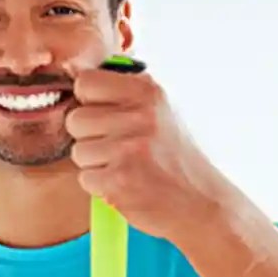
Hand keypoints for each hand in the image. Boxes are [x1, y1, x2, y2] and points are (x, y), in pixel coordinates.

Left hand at [67, 67, 227, 239]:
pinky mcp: (120, 179)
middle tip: (119, 149)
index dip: (89, 102)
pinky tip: (126, 185)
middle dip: (90, 137)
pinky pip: (85, 178)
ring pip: (79, 151)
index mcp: (147, 91)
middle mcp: (139, 116)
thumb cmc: (176, 158)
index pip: (85, 81)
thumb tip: (76, 73)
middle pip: (75, 119)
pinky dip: (101, 187)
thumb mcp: (161, 111)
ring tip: (126, 168)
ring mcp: (129, 148)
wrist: (201, 203)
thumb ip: (124, 92)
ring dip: (96, 165)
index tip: (106, 115)